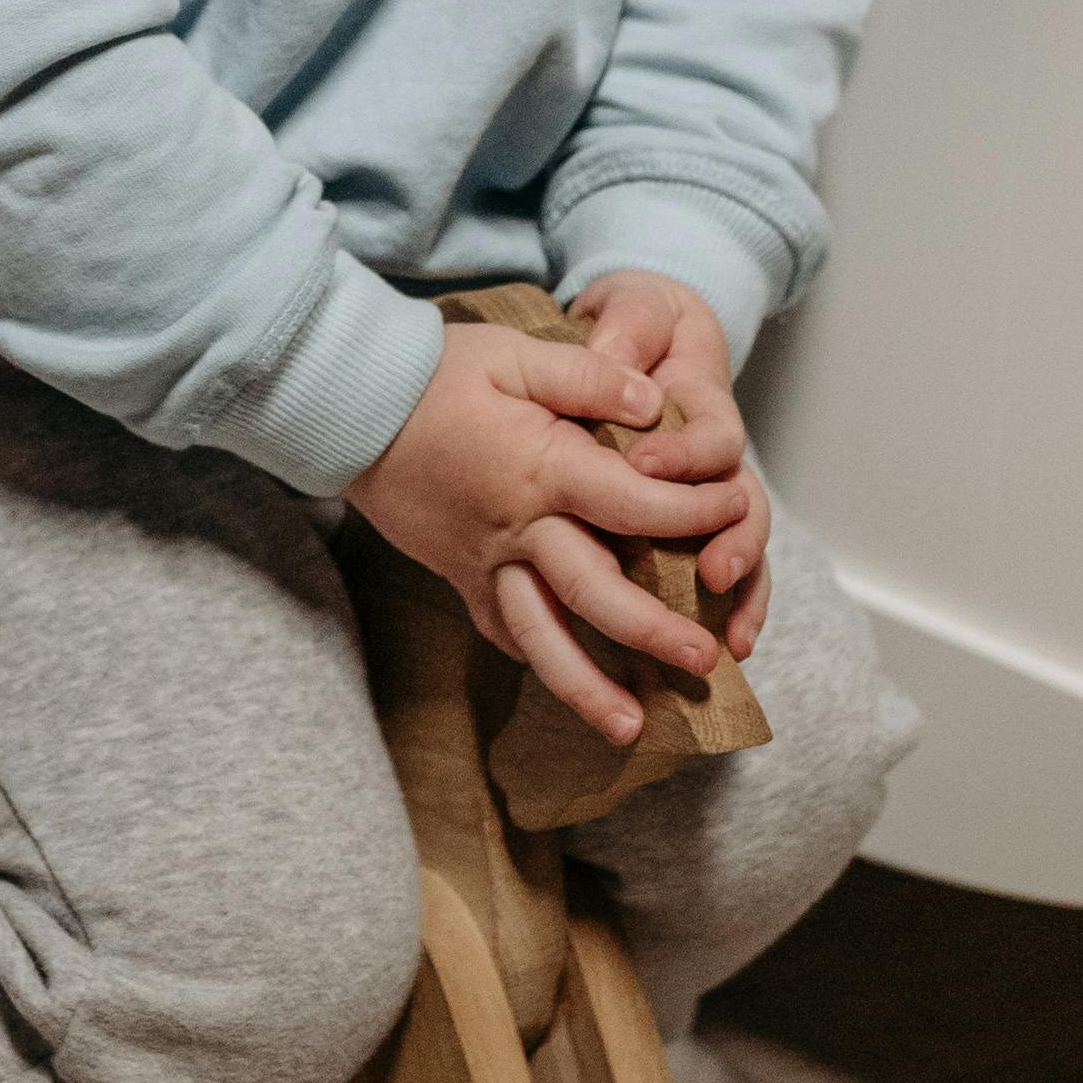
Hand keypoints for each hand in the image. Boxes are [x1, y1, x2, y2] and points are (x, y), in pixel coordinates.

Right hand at [344, 321, 761, 747]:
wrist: (348, 404)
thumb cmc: (437, 372)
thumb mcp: (517, 353)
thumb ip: (590, 378)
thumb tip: (654, 403)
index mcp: (543, 469)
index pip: (635, 504)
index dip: (692, 511)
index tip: (733, 507)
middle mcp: (517, 528)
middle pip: (595, 594)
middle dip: (654, 632)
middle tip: (704, 663)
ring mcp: (483, 559)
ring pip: (540, 635)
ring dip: (586, 686)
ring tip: (632, 729)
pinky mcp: (457, 571)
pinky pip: (499, 624)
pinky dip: (531, 653)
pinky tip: (557, 674)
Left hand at [567, 271, 772, 662]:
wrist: (642, 333)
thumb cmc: (637, 323)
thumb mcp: (633, 309)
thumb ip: (627, 331)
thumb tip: (614, 363)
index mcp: (704, 405)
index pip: (711, 436)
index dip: (685, 455)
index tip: (642, 466)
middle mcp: (715, 459)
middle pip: (745, 503)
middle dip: (733, 541)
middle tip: (712, 572)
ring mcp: (708, 496)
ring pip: (744, 547)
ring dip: (743, 594)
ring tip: (730, 638)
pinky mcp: (689, 526)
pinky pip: (725, 574)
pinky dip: (736, 612)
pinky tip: (730, 648)